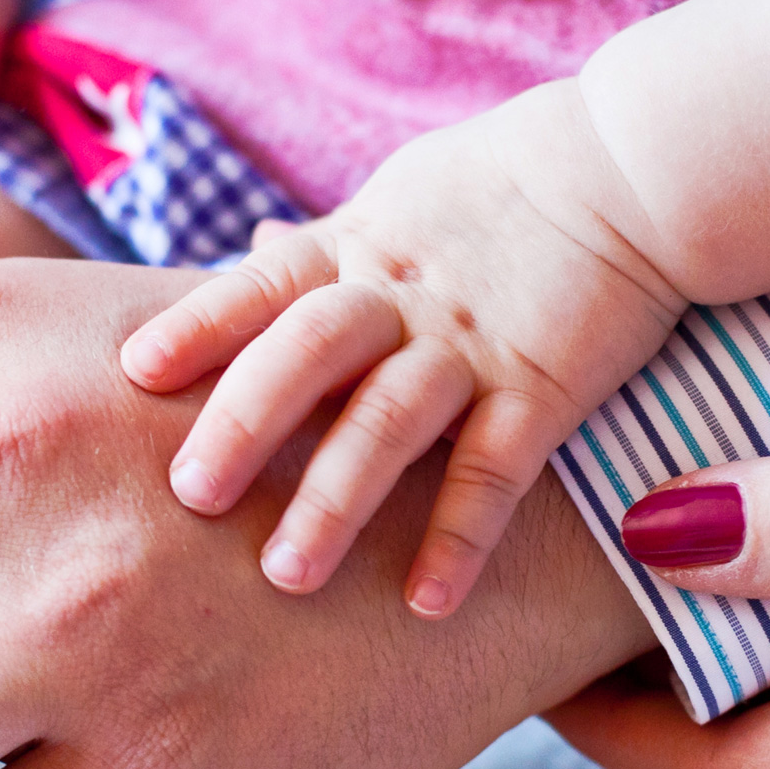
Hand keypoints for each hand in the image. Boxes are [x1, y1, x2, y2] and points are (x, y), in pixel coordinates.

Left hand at [120, 79, 684, 617]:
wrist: (635, 166)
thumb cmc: (504, 186)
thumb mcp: (399, 197)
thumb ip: (329, 242)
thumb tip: (254, 247)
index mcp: (357, 246)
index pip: (260, 285)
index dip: (197, 326)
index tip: (135, 374)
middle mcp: (402, 294)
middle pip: (308, 353)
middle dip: (244, 422)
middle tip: (190, 496)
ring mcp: (474, 341)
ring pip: (391, 417)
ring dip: (337, 495)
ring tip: (287, 573)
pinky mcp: (548, 383)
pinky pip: (498, 467)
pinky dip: (463, 534)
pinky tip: (427, 602)